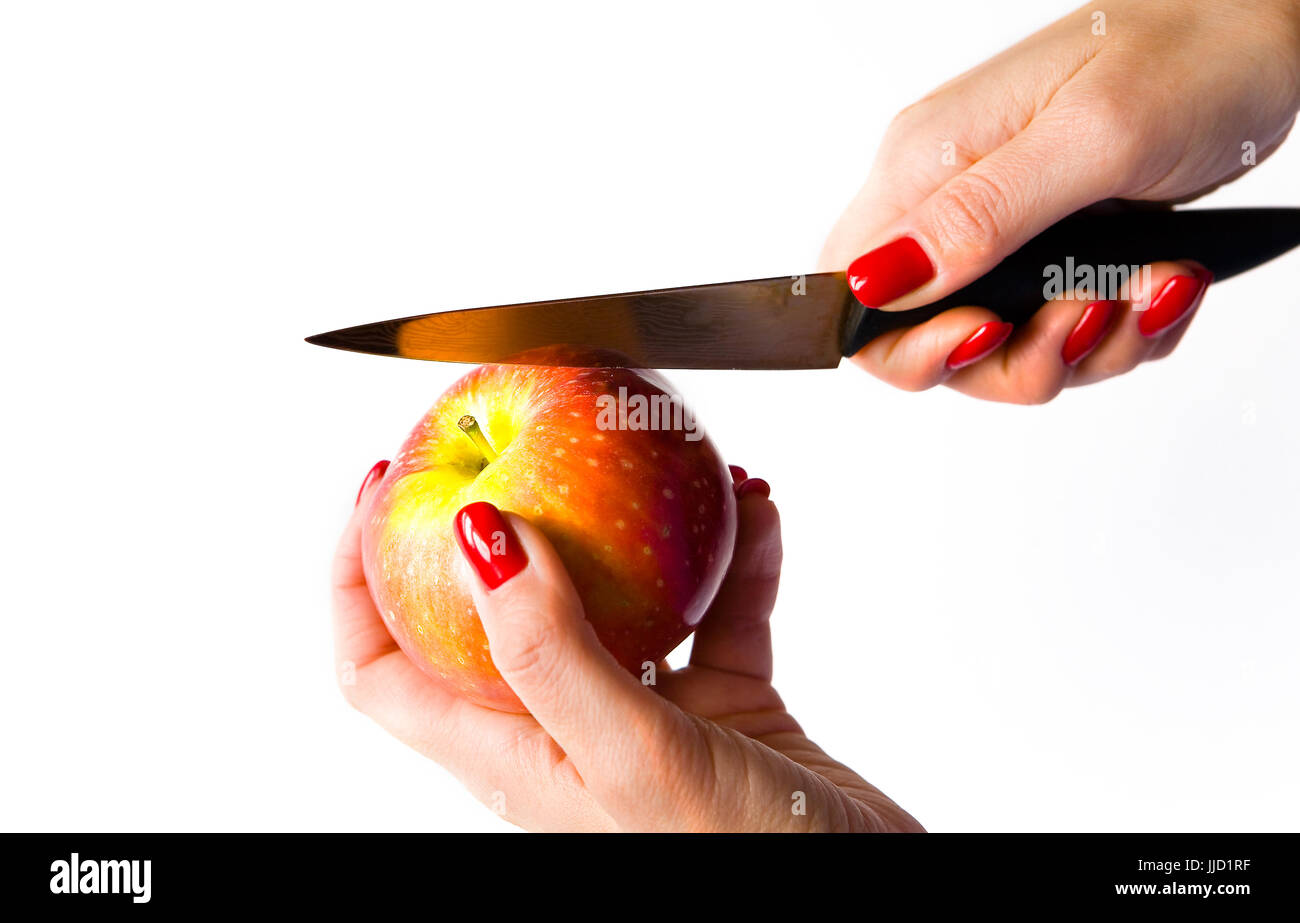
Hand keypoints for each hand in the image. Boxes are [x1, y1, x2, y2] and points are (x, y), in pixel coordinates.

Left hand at [334, 462, 921, 831]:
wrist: (869, 897)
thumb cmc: (738, 862)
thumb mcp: (632, 756)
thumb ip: (552, 652)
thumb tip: (479, 537)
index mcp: (511, 755)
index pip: (382, 670)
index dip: (356, 580)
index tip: (382, 487)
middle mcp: (564, 728)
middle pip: (491, 614)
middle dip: (496, 524)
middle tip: (514, 443)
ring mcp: (644, 712)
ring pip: (615, 596)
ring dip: (636, 528)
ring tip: (662, 458)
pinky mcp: (720, 704)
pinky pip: (716, 610)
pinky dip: (734, 560)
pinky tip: (755, 512)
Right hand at [819, 0, 1299, 402]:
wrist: (1268, 31)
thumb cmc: (1190, 52)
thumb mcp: (1088, 138)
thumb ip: (979, 215)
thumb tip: (872, 281)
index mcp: (927, 162)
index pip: (848, 289)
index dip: (901, 343)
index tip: (986, 335)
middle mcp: (951, 200)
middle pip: (923, 338)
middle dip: (1008, 360)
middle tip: (1086, 321)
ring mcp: (1002, 230)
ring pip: (999, 348)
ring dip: (1082, 349)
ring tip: (1148, 290)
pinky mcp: (1051, 251)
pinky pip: (1060, 333)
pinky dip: (1119, 332)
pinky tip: (1160, 283)